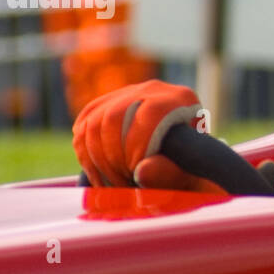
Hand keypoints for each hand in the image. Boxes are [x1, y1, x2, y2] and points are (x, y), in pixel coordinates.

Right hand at [73, 80, 221, 192]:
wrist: (182, 164)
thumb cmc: (190, 172)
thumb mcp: (188, 176)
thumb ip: (170, 174)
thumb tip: (142, 171)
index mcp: (181, 99)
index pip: (149, 113)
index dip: (136, 144)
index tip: (134, 172)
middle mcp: (153, 89)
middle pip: (114, 116)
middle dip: (112, 156)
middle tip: (122, 184)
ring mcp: (128, 93)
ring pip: (94, 121)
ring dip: (97, 159)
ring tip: (113, 183)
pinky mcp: (106, 104)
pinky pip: (83, 124)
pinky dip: (85, 152)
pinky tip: (98, 174)